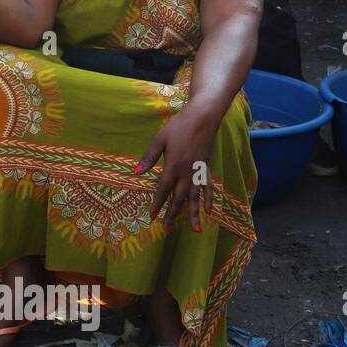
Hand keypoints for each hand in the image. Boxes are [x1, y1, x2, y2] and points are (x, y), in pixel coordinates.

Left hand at [136, 107, 220, 231]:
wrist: (203, 117)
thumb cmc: (178, 126)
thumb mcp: (159, 139)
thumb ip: (149, 157)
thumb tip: (136, 172)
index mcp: (173, 166)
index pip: (163, 189)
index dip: (158, 204)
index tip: (152, 216)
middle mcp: (187, 172)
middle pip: (179, 198)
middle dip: (173, 214)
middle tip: (167, 229)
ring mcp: (199, 171)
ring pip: (196, 197)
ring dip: (193, 213)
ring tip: (195, 229)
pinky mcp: (207, 167)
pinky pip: (209, 187)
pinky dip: (210, 199)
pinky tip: (209, 210)